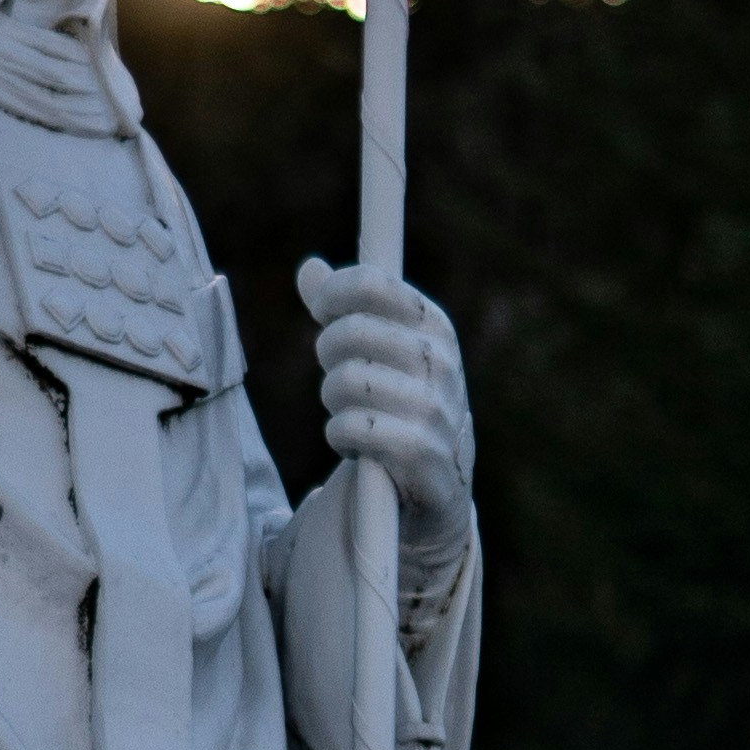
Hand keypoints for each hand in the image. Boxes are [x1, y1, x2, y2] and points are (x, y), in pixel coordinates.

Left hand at [299, 259, 475, 584]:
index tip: (323, 310)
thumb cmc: (400, 401)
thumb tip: (309, 268)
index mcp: (434, 325)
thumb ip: (346, 309)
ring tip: (348, 411)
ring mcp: (435, 407)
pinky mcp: (421, 452)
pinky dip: (339, 436)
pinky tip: (353, 442)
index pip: (372, 283)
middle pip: (350, 332)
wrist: (438, 481)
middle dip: (329, 353)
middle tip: (337, 373)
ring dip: (334, 401)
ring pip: (347, 381)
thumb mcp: (383, 350)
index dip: (334, 293)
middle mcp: (441, 361)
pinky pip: (352, 428)